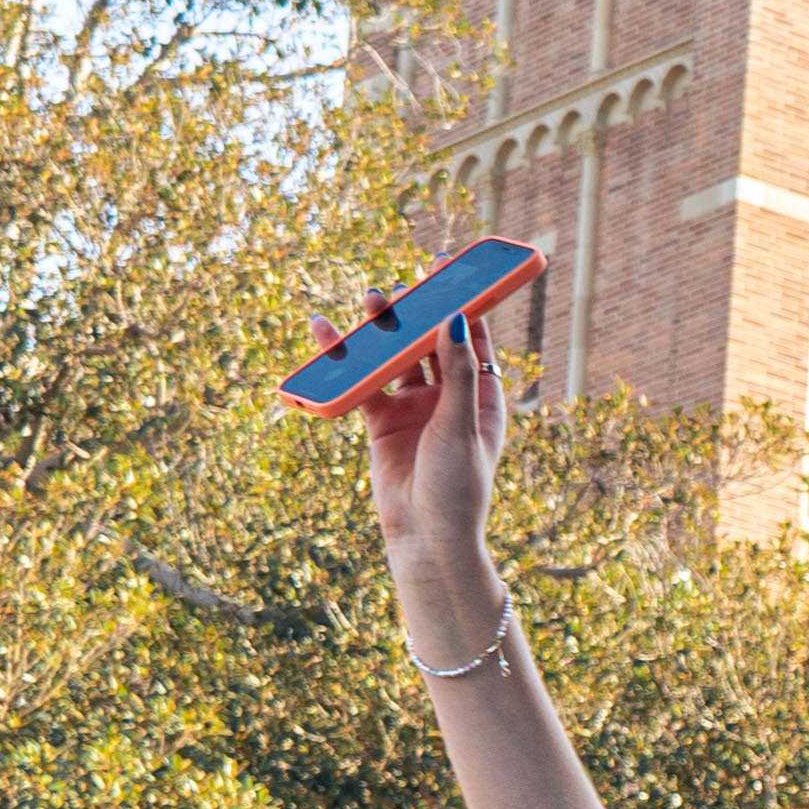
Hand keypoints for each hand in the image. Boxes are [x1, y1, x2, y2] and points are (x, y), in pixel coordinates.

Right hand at [330, 288, 508, 591]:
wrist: (425, 540)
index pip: (473, 337)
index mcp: (479, 396)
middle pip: (430, 340)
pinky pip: (363, 381)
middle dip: (416, 311)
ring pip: (395, 356)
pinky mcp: (381, 422)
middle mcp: (447, 397)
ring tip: (371, 302)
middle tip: (403, 287)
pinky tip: (328, 333)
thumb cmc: (456, 489)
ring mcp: (414, 408)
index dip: (462, 301)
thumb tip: (455, 319)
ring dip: (382, 330)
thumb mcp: (459, 426)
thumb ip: (454, 373)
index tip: (450, 269)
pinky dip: (346, 359)